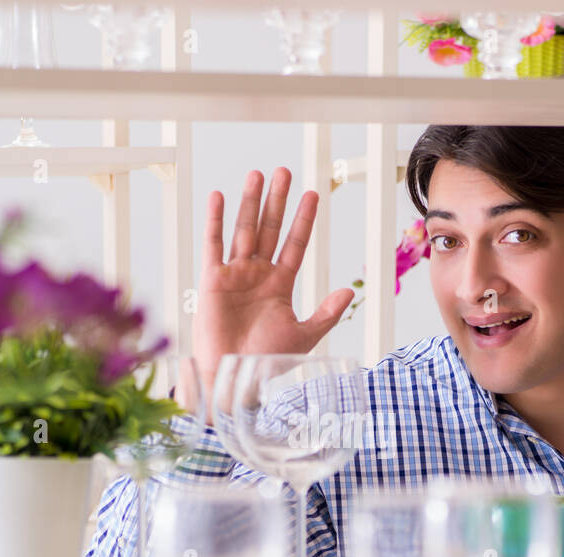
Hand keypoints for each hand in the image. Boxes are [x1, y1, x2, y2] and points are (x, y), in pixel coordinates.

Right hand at [194, 167, 355, 389]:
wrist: (235, 377)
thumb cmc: (266, 363)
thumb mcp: (304, 336)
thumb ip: (326, 313)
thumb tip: (350, 291)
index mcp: (280, 285)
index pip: (294, 244)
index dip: (303, 220)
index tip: (312, 194)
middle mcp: (257, 275)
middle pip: (270, 229)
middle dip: (277, 201)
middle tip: (284, 171)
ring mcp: (235, 275)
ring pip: (245, 230)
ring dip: (251, 203)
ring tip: (258, 174)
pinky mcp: (212, 279)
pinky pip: (214, 244)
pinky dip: (215, 220)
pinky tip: (219, 196)